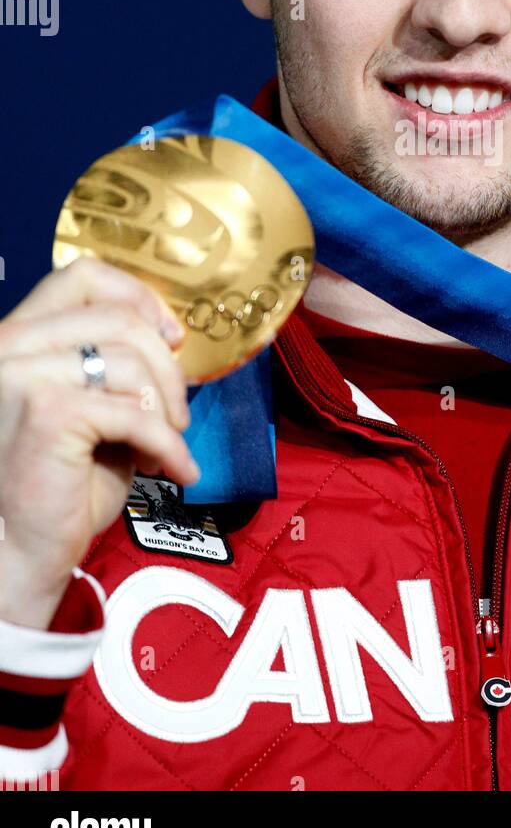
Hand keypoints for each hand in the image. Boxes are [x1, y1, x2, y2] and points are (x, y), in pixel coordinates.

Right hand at [0, 257, 197, 628]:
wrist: (20, 551)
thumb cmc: (60, 483)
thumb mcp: (94, 405)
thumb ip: (116, 363)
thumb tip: (169, 334)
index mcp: (18, 337)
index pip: (81, 276)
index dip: (139, 298)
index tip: (170, 338)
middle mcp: (10, 346)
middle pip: (119, 317)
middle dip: (167, 367)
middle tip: (177, 413)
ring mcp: (22, 374)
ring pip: (131, 361)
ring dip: (167, 408)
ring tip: (164, 445)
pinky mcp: (48, 411)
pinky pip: (135, 412)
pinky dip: (167, 444)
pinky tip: (173, 470)